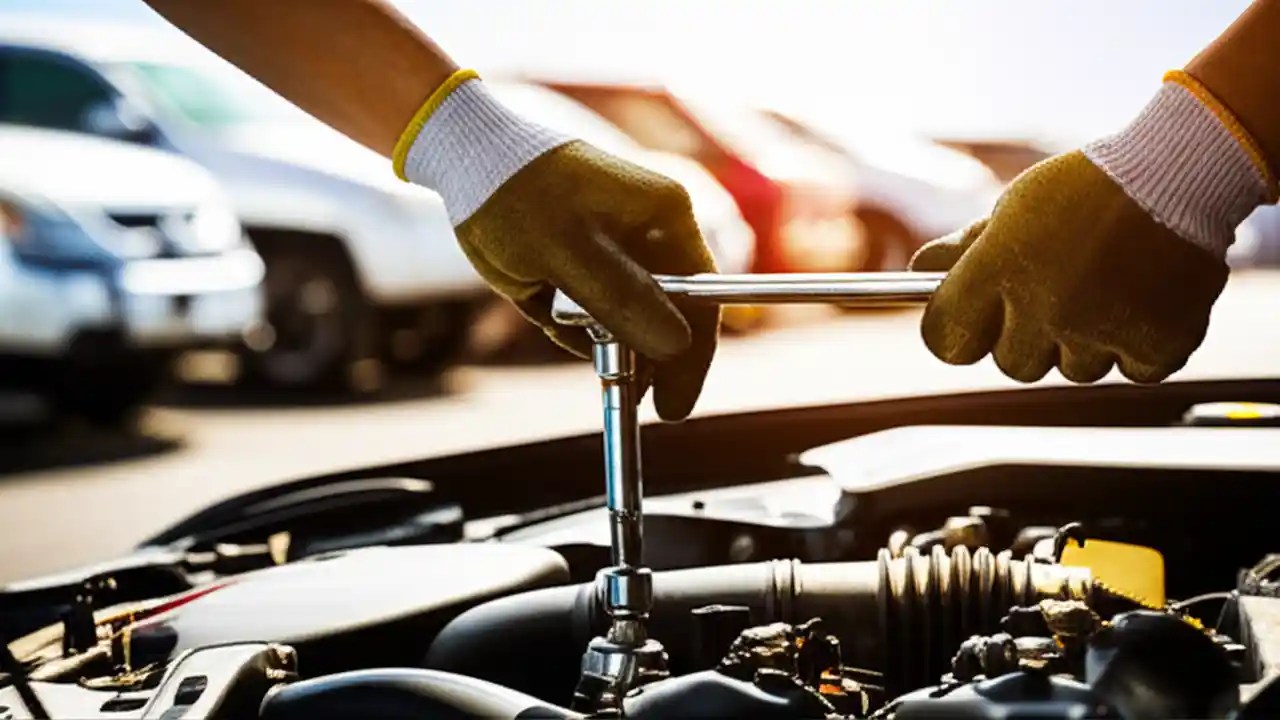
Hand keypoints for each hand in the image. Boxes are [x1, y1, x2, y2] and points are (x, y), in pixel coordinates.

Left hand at [455, 140, 718, 419]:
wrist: (462, 160)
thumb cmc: (516, 191)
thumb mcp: (568, 250)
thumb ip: (624, 299)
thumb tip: (678, 347)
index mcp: (664, 218)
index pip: (702, 298)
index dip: (692, 358)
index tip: (674, 406)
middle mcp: (649, 237)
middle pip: (667, 318)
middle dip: (641, 355)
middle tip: (622, 392)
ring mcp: (617, 255)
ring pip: (627, 325)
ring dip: (600, 342)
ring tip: (559, 319)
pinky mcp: (585, 270)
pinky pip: (591, 319)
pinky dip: (570, 329)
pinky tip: (544, 306)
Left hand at [909, 150, 1227, 382]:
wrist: (1179, 173)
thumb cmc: (1087, 190)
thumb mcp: (1015, 208)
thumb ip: (966, 250)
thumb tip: (920, 271)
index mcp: (1000, 269)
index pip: (945, 339)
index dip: (953, 333)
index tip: (966, 324)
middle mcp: (1046, 307)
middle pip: (1013, 364)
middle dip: (1027, 337)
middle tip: (1055, 295)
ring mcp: (1101, 330)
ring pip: (1074, 369)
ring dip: (1085, 341)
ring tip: (1106, 287)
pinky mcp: (1155, 345)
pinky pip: (1130, 369)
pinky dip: (1138, 344)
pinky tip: (1143, 299)